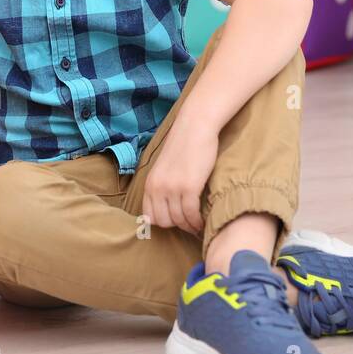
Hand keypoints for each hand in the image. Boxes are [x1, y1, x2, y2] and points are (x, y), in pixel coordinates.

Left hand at [142, 115, 218, 236]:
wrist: (196, 127)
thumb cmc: (184, 146)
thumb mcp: (164, 168)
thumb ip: (161, 186)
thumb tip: (166, 207)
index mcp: (149, 183)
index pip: (149, 217)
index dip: (163, 224)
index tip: (176, 223)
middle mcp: (157, 187)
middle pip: (164, 222)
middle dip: (177, 226)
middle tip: (190, 225)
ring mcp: (172, 188)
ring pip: (179, 220)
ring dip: (190, 226)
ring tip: (198, 226)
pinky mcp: (189, 187)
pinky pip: (191, 214)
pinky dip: (197, 222)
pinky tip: (203, 221)